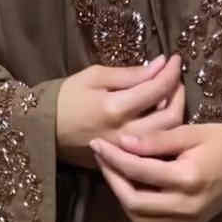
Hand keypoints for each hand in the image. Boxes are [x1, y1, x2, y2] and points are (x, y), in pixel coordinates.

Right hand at [56, 53, 184, 170]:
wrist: (43, 131)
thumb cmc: (66, 98)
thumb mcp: (94, 76)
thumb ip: (129, 74)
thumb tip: (159, 66)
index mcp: (115, 108)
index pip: (157, 89)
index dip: (170, 72)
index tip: (174, 60)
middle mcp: (125, 133)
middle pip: (170, 117)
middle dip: (178, 94)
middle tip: (174, 79)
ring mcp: (125, 151)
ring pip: (166, 137)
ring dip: (174, 113)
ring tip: (168, 96)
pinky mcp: (123, 161)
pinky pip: (152, 148)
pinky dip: (162, 131)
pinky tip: (158, 117)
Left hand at [88, 113, 221, 221]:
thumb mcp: (191, 132)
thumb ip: (156, 141)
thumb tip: (121, 142)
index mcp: (188, 179)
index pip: (139, 172)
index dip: (114, 159)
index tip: (97, 144)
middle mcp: (187, 206)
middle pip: (134, 204)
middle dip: (113, 181)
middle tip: (104, 160)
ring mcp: (189, 221)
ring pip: (141, 221)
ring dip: (124, 199)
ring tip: (117, 174)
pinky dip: (138, 212)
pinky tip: (135, 191)